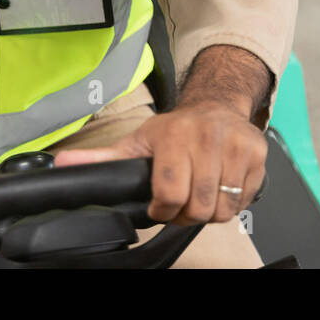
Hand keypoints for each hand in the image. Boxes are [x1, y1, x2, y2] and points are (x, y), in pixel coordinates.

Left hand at [53, 102, 268, 225]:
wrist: (218, 104)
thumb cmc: (176, 129)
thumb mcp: (138, 140)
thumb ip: (102, 159)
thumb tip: (61, 164)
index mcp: (175, 135)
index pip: (169, 194)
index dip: (162, 210)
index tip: (160, 205)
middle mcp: (209, 137)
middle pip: (197, 206)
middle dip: (186, 214)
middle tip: (182, 203)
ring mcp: (237, 145)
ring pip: (222, 207)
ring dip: (209, 210)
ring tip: (200, 194)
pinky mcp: (258, 154)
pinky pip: (244, 200)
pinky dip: (231, 202)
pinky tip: (220, 186)